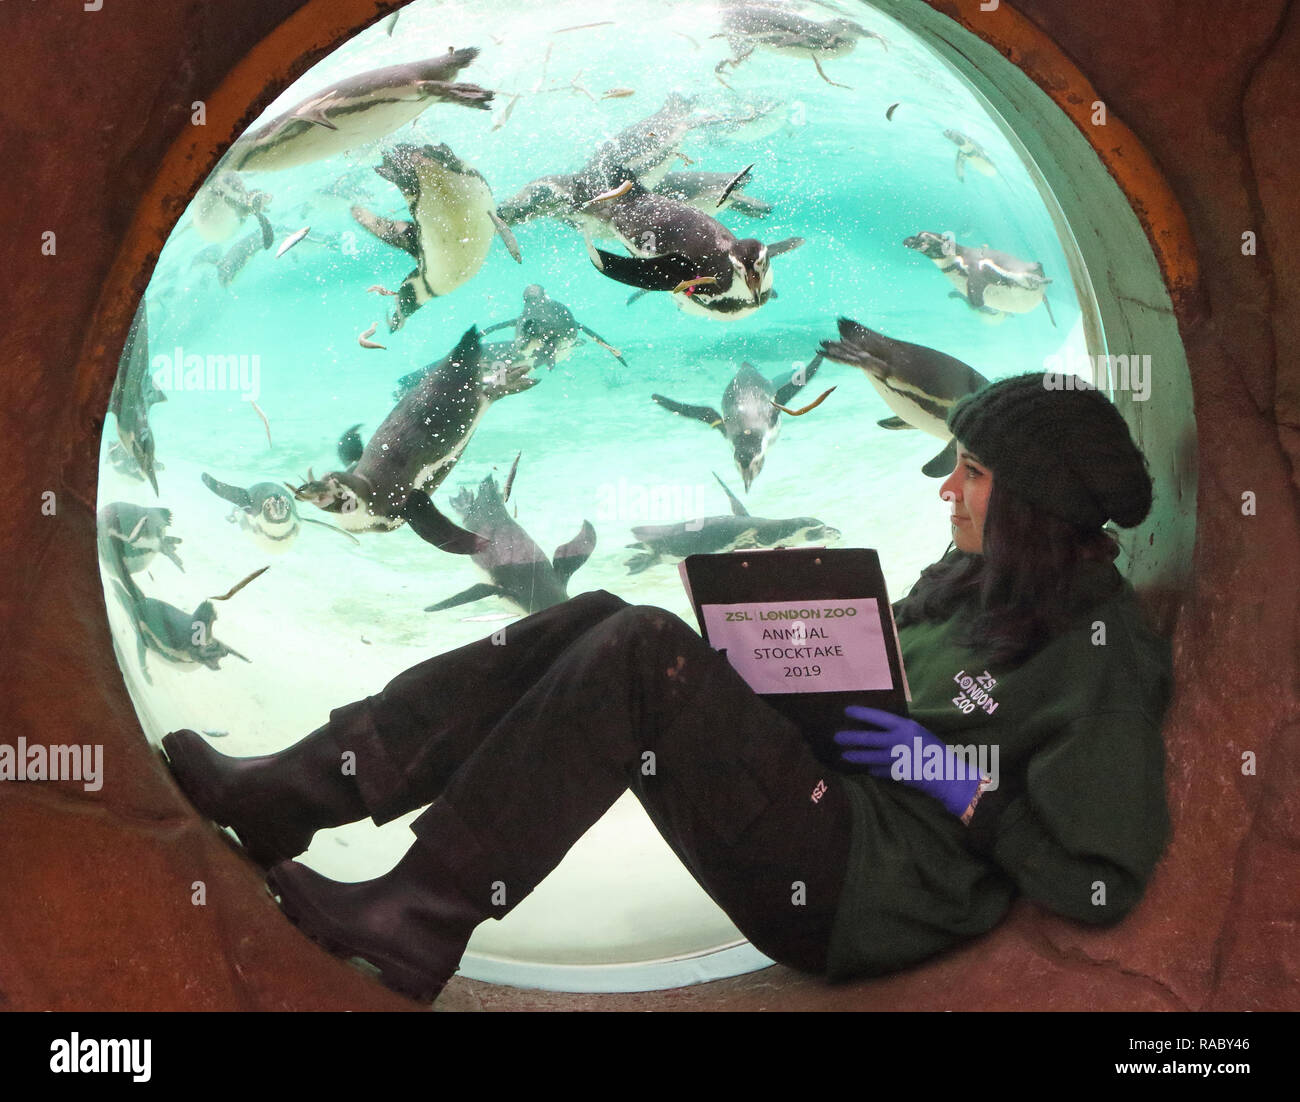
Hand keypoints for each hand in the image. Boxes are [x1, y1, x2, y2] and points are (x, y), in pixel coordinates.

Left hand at [834, 706, 981, 819]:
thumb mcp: (920, 733)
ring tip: (844, 756)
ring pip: (870, 757)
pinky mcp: (896, 773)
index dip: (862, 713)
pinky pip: (880, 771)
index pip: (879, 717)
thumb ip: (902, 731)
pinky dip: (874, 770)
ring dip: (856, 756)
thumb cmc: (936, 750)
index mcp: (905, 727)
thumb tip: (883, 730)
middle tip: (836, 737)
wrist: (947, 774)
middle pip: (869, 738)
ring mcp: (896, 758)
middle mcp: (898, 741)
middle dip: (851, 737)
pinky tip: (869, 770)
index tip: (847, 711)